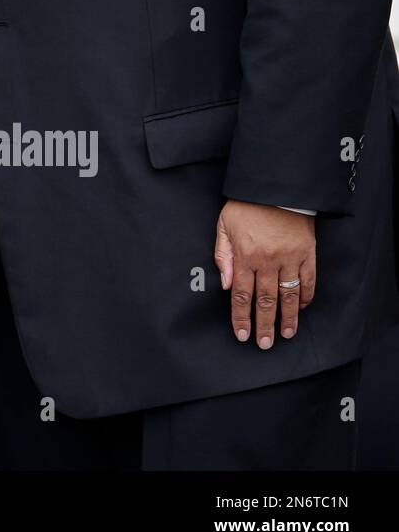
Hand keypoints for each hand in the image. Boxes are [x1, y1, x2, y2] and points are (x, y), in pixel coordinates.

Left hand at [214, 200, 315, 348]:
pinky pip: (308, 281)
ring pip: (289, 296)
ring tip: (286, 335)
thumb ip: (223, 255)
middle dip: (264, 325)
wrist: (274, 186)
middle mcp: (268, 261)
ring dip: (287, 318)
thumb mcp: (224, 225)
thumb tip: (225, 284)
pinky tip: (301, 309)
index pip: (241, 294)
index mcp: (245, 255)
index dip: (241, 317)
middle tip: (264, 344)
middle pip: (265, 301)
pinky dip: (305, 297)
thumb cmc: (246, 206)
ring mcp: (290, 258)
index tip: (241, 334)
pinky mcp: (308, 254)